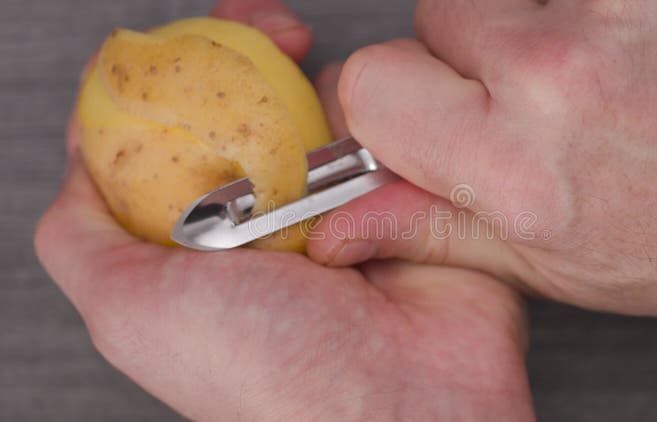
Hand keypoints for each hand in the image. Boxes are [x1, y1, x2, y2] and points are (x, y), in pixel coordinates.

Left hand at [34, 1, 534, 419]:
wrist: (406, 404)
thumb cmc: (269, 372)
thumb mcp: (132, 310)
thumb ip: (84, 235)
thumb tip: (85, 162)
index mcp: (205, 232)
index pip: (179, 120)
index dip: (179, 67)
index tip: (200, 40)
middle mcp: (271, 210)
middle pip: (250, 94)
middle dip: (255, 46)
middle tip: (278, 32)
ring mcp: (342, 197)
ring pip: (324, 97)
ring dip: (327, 85)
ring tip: (336, 129)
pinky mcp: (403, 192)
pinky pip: (391, 123)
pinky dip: (386, 117)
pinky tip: (381, 151)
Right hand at [308, 0, 656, 327]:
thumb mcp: (552, 265)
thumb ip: (432, 229)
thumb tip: (339, 221)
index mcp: (518, 167)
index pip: (370, 85)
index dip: (388, 104)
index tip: (420, 117)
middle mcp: (559, 74)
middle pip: (430, 19)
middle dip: (462, 63)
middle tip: (526, 104)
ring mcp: (614, 6)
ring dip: (519, 26)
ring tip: (581, 74)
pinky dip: (576, 6)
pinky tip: (617, 44)